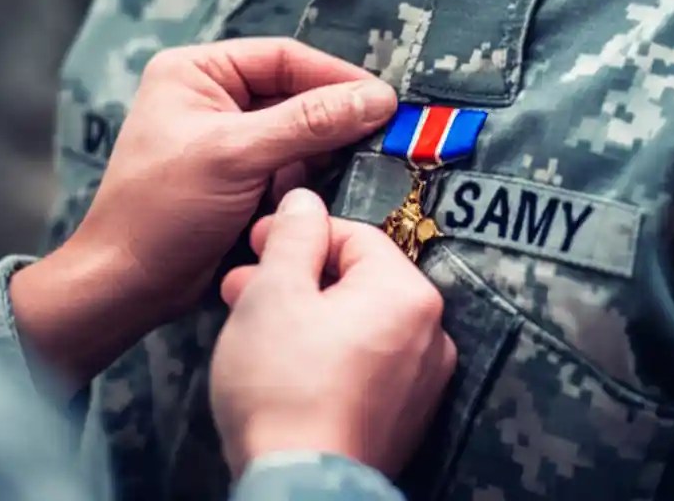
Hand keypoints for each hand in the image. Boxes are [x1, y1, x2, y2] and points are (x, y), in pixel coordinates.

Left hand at [9, 39, 396, 386]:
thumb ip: (309, 123)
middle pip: (296, 94)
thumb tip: (377, 99)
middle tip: (386, 133)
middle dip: (336, 117)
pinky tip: (338, 191)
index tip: (383, 99)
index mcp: (196, 72)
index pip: (283, 57)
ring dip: (329, 151)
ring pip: (300, 133)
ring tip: (368, 162)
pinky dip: (314, 180)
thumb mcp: (238, 155)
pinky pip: (293, 167)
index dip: (335, 76)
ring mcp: (229, 141)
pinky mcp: (242, 180)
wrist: (129, 286)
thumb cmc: (163, 210)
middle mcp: (213, 98)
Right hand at [211, 189, 456, 477]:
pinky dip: (329, 354)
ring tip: (254, 328)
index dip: (298, 233)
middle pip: (357, 280)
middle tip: (242, 287)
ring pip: (359, 323)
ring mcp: (422, 380)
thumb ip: (294, 236)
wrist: (300, 485)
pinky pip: (367, 364)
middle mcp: (431, 333)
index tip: (258, 243)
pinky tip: (286, 366)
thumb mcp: (275, 292)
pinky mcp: (405, 417)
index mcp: (407, 292)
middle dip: (296, 278)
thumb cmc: (284, 386)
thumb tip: (306, 201)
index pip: (354, 235)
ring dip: (307, 315)